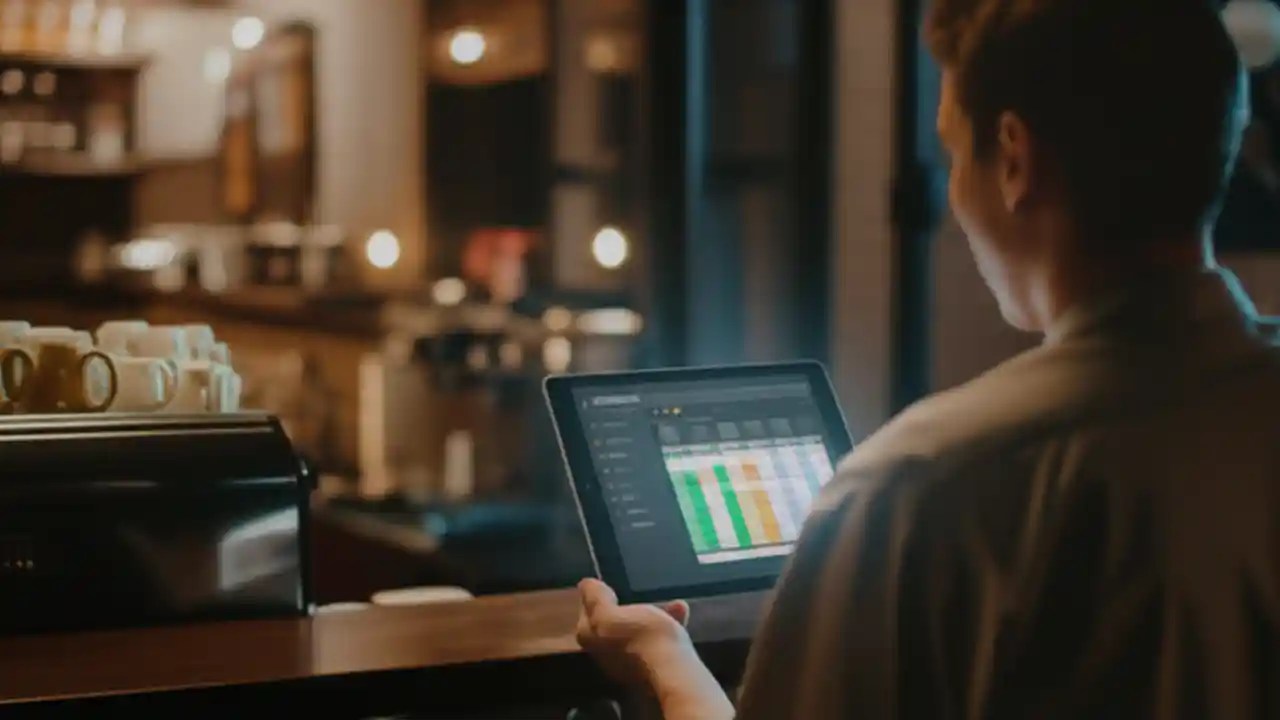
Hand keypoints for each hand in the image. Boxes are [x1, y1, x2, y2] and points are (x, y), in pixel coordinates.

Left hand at [576, 578, 691, 689]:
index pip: (587, 612)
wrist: (671, 672)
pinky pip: (657, 643)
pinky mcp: (652, 670)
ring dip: (653, 616)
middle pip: (613, 624)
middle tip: (642, 594)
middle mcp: (605, 655)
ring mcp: (628, 665)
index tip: (609, 585)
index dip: (597, 597)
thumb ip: (596, 599)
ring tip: (673, 604)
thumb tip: (585, 585)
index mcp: (590, 638)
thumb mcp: (610, 614)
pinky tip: (682, 614)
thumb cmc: (638, 636)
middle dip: (630, 606)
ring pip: (638, 632)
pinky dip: (667, 629)